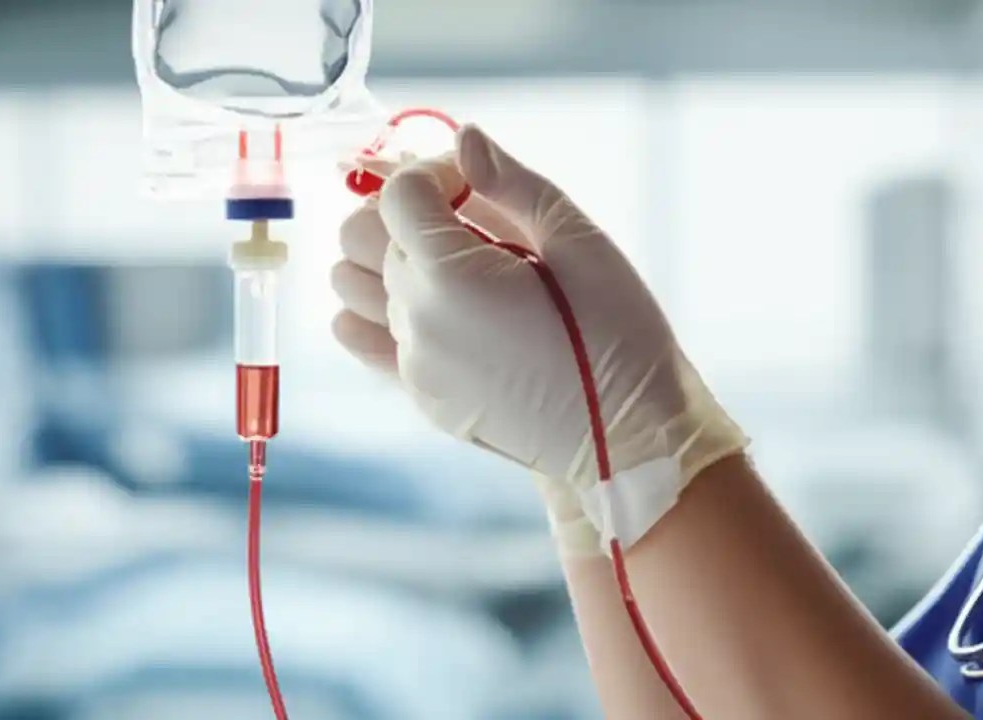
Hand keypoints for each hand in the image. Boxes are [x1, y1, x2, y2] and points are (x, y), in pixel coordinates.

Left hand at [331, 125, 744, 546]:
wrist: (627, 442)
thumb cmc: (619, 339)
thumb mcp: (580, 243)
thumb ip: (512, 183)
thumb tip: (464, 137)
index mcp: (451, 278)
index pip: (398, 194)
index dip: (436, 171)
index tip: (477, 182)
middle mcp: (415, 321)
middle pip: (368, 235)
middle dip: (416, 214)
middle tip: (480, 225)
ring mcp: (412, 364)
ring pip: (355, 284)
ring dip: (394, 261)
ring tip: (460, 270)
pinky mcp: (419, 394)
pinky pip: (365, 336)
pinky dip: (383, 309)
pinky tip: (438, 307)